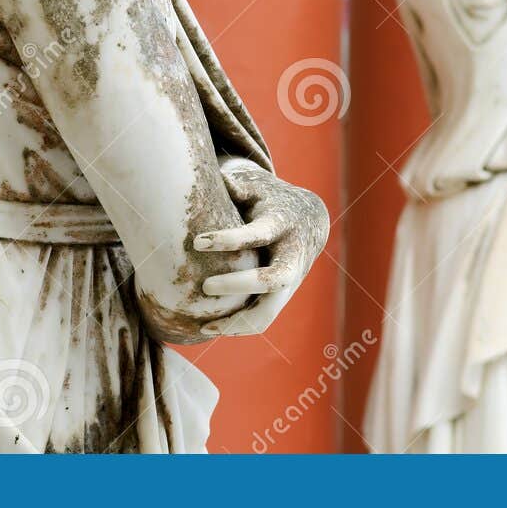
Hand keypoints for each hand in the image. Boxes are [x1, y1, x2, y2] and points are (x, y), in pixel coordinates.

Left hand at [191, 160, 329, 337]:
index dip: (229, 239)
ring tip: (204, 327)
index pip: (257, 234)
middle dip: (239, 286)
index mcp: (283, 226)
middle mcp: (291, 257)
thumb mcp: (259, 189)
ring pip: (270, 311)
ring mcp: (290, 281)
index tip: (198, 241)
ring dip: (238, 322)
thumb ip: (238, 187)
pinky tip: (211, 329)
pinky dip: (238, 327)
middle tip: (206, 287)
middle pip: (273, 280)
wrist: (308, 222)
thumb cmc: (271, 202)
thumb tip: (215, 179)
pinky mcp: (282, 296)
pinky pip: (263, 319)